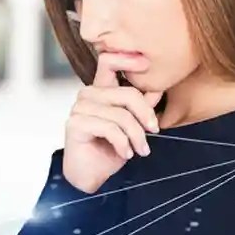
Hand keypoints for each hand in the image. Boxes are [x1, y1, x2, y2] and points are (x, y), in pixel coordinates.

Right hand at [63, 51, 162, 192]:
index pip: (109, 60)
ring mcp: (79, 108)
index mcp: (101, 90)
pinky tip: (126, 154)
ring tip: (141, 150)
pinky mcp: (76, 124)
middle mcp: (88, 95)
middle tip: (154, 131)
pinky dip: (123, 143)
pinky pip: (110, 128)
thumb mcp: (133, 126)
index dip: (127, 58)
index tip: (147, 64)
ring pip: (121, 114)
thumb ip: (142, 106)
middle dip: (145, 114)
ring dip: (136, 136)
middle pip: (126, 93)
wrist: (90, 176)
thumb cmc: (109, 150)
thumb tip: (157, 87)